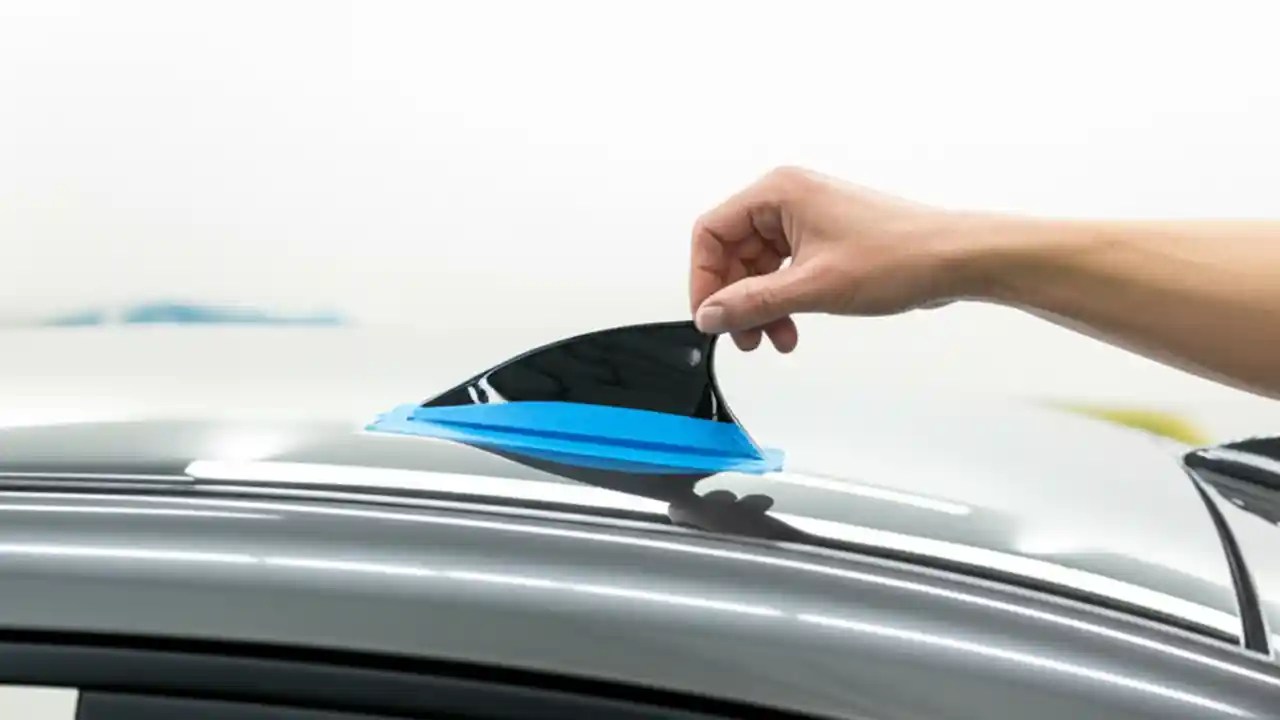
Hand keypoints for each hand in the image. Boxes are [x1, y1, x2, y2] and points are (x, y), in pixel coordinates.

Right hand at [690, 167, 974, 351]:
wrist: (953, 260)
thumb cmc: (898, 256)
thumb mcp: (813, 287)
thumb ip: (753, 303)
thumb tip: (711, 315)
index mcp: (779, 192)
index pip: (711, 233)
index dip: (704, 279)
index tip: (710, 316)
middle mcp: (788, 199)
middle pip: (733, 254)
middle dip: (736, 300)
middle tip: (743, 337)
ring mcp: (806, 219)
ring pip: (758, 269)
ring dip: (760, 307)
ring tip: (773, 338)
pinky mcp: (823, 240)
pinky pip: (784, 272)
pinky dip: (782, 303)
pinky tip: (791, 329)